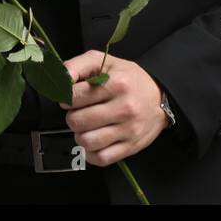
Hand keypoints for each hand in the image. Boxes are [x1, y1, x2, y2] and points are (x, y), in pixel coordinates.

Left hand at [57, 50, 167, 166]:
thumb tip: (59, 79)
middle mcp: (125, 108)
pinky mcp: (130, 147)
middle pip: (77, 121)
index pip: (74, 96)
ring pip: (86, 141)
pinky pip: (100, 158)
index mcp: (117, 84)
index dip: (67, 97)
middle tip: (80, 111)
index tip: (73, 97)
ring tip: (87, 126)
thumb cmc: (128, 79)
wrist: (160, 97)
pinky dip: (91, 153)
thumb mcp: (105, 62)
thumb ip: (78, 65)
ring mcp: (129, 130)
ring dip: (80, 135)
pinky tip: (94, 141)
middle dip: (72, 116)